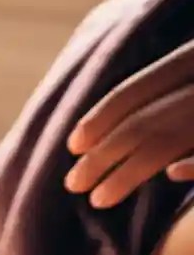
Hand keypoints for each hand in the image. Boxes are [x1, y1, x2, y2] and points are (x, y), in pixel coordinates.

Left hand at [65, 39, 193, 208]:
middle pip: (144, 122)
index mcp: (193, 56)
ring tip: (97, 198)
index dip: (101, 118)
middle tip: (73, 184)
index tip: (72, 145)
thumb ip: (164, 90)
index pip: (136, 89)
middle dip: (103, 156)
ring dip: (128, 172)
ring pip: (168, 140)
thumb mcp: (188, 74)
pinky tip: (171, 176)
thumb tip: (103, 128)